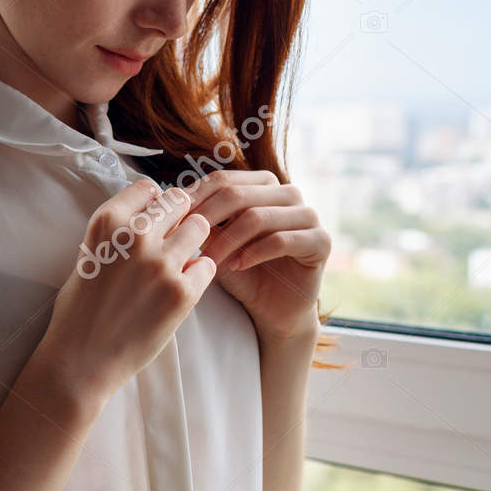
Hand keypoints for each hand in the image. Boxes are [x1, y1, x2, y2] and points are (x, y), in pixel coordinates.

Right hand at [44, 178, 215, 402]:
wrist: (81, 360)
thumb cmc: (81, 310)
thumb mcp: (89, 255)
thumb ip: (118, 231)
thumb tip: (154, 212)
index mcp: (107, 222)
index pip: (149, 188)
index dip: (155, 203)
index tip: (154, 220)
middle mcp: (134, 236)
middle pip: (179, 202)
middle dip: (178, 218)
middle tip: (171, 242)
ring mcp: (161, 264)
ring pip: (200, 228)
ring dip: (192, 243)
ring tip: (177, 264)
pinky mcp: (182, 293)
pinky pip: (207, 266)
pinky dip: (198, 275)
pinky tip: (180, 289)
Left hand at [183, 169, 330, 340]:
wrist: (273, 310)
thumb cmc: (242, 273)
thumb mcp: (216, 243)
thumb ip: (202, 221)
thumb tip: (171, 202)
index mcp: (263, 185)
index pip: (223, 180)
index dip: (194, 199)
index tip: (170, 222)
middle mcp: (288, 193)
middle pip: (238, 194)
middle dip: (206, 218)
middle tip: (184, 241)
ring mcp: (308, 215)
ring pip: (257, 216)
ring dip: (227, 240)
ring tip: (208, 259)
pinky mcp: (321, 241)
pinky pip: (282, 240)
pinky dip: (253, 253)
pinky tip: (236, 267)